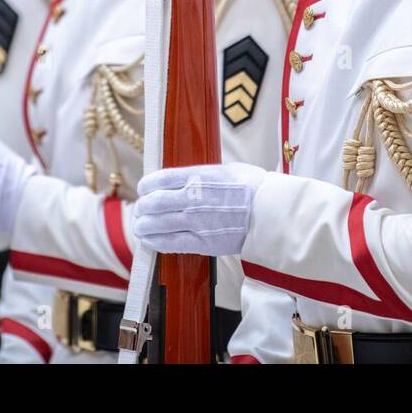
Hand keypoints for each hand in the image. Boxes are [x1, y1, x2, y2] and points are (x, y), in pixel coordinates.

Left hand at [134, 163, 266, 256]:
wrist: (271, 213)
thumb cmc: (252, 188)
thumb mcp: (226, 169)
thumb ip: (202, 174)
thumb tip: (184, 178)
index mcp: (199, 176)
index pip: (160, 179)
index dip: (146, 185)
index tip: (143, 188)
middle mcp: (193, 198)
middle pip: (154, 203)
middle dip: (143, 207)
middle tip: (140, 209)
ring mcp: (196, 222)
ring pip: (157, 224)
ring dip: (143, 225)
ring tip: (140, 226)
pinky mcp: (202, 242)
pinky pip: (170, 243)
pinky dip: (155, 241)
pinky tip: (149, 240)